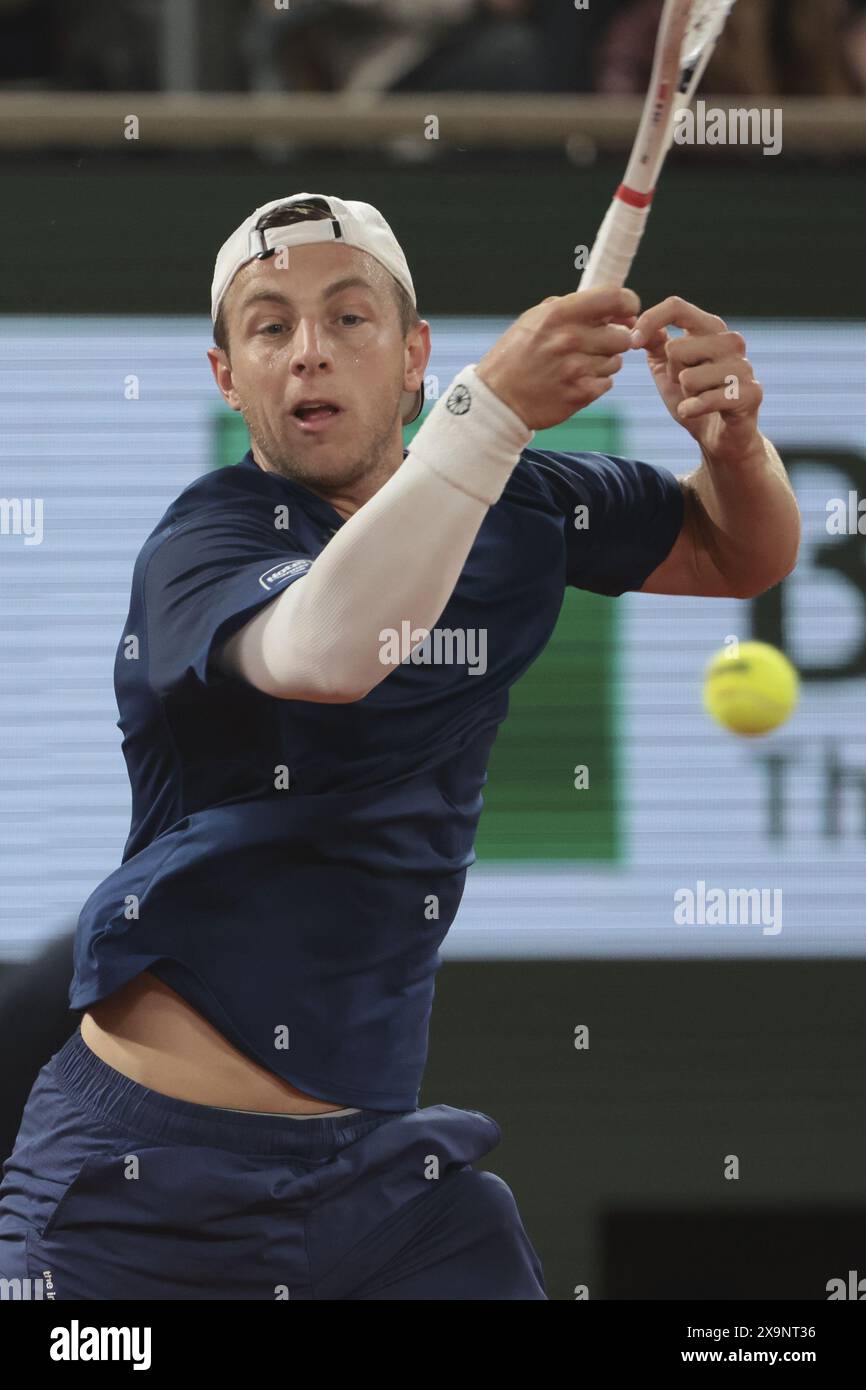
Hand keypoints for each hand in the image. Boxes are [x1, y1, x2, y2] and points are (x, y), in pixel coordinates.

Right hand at [477, 287, 638, 430]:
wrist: (498, 398)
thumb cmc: (517, 355)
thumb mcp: (535, 319)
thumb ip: (572, 308)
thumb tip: (612, 308)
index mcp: (559, 314)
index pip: (615, 298)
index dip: (628, 303)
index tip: (626, 311)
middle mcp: (570, 339)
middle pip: (622, 335)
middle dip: (614, 339)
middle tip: (596, 345)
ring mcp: (577, 368)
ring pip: (616, 361)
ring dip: (603, 362)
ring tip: (578, 365)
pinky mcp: (580, 394)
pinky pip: (607, 383)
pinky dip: (596, 383)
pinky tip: (575, 381)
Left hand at [631, 296, 763, 463]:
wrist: (719, 436)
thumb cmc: (694, 397)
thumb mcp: (666, 368)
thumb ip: (654, 344)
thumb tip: (634, 322)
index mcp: (710, 328)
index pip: (676, 307)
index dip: (650, 321)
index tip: (633, 343)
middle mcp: (730, 340)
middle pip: (676, 348)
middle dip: (672, 374)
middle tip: (689, 386)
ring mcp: (743, 366)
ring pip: (688, 377)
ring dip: (686, 395)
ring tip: (700, 398)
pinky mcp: (750, 393)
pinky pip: (706, 399)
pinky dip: (692, 410)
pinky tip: (696, 411)